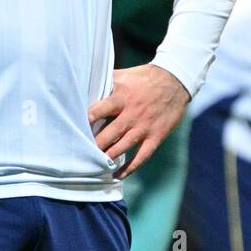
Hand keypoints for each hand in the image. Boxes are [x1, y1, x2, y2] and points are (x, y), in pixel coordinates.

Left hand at [88, 64, 188, 180]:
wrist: (176, 81)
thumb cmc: (145, 77)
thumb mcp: (124, 75)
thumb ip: (106, 82)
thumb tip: (84, 83)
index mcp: (121, 96)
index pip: (99, 110)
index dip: (86, 121)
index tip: (74, 129)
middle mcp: (132, 113)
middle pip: (109, 133)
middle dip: (94, 145)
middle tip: (80, 153)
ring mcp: (144, 127)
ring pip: (122, 147)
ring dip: (107, 157)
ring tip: (94, 165)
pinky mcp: (156, 136)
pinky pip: (142, 156)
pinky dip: (129, 168)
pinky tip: (117, 175)